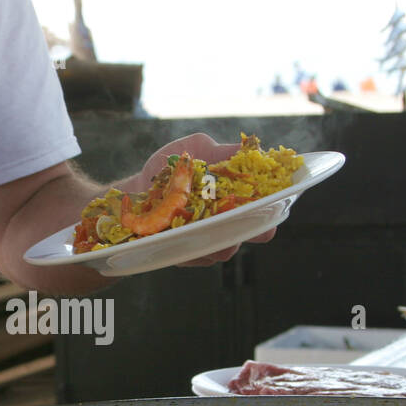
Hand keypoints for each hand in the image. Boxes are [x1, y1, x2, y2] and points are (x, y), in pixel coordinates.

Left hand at [126, 133, 273, 266]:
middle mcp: (222, 223)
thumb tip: (246, 151)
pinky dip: (190, 250)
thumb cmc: (170, 167)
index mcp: (233, 199)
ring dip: (218, 244)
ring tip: (210, 234)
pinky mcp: (180, 252)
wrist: (135, 187)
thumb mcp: (198, 148)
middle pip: (244, 236)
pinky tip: (183, 241)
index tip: (270, 218)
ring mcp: (202, 240)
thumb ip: (222, 152)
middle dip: (245, 234)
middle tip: (243, 231)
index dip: (269, 218)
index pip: (261, 214)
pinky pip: (191, 257)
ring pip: (219, 251)